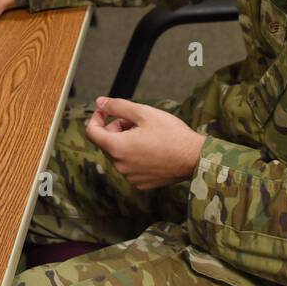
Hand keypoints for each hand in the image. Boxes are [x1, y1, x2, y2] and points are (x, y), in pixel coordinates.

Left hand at [84, 96, 206, 190]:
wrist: (194, 158)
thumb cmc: (171, 134)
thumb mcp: (144, 113)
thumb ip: (118, 106)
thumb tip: (100, 102)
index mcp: (117, 147)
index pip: (92, 132)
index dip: (96, 117)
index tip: (105, 110)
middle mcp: (120, 166)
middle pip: (107, 143)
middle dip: (116, 128)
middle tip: (136, 120)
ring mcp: (130, 177)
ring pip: (119, 155)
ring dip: (126, 142)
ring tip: (147, 134)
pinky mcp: (141, 183)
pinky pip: (130, 166)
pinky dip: (135, 156)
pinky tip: (152, 149)